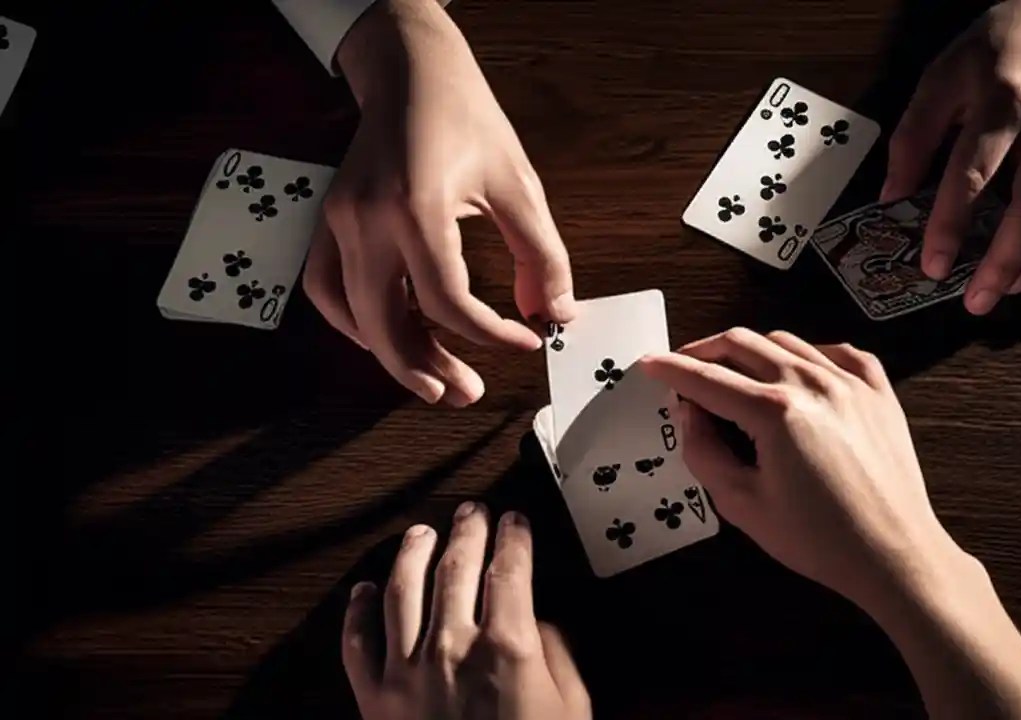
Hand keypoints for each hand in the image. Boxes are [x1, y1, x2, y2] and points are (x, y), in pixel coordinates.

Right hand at [305, 0, 574, 405]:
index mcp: (416, 207)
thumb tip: (556, 313)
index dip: (491, 335)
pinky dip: (354, 323)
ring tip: (433, 381)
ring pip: (353, 314)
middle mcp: (367, 220)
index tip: (529, 341)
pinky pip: (326, 289)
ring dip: (392, 355)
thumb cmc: (467, 118)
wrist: (411, 72)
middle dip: (429, 369)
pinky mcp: (329, 220)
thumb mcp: (518, 183)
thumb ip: (541, 254)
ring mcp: (339, 221)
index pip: (447, 301)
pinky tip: (387, 341)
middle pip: (387, 322)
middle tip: (467, 394)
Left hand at [342, 505, 590, 718]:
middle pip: (456, 568)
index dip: (514, 537)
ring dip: (413, 553)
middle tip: (472, 511)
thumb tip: (535, 620)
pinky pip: (357, 642)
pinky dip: (357, 611)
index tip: (516, 519)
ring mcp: (407, 671)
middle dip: (467, 531)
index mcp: (507, 648)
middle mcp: (452, 647)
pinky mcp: (373, 699)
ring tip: (422, 532)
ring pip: (402, 590)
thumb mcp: (571, 711)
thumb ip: (556, 657)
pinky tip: (365, 590)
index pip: (510, 570)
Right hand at [638, 329, 962, 610]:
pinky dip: (804, 354)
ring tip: (733, 374)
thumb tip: (689, 414)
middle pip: (742, 344)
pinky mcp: (878, 390)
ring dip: (749, 350)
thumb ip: (704, 453)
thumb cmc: (820, 540)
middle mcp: (812, 383)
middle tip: (684, 368)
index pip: (706, 378)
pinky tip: (794, 373)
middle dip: (704, 351)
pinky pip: (834, 351)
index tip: (650, 364)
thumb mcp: (743, 505)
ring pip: (785, 341)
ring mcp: (850, 381)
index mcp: (775, 411)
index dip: (671, 369)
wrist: (895, 554)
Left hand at [882, 0, 1020, 314]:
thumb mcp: (940, 77)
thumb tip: (892, 197)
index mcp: (1002, 100)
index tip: (932, 266)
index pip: (973, 174)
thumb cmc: (994, 48)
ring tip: (1014, 286)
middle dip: (1006, 258)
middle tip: (978, 299)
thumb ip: (914, 137)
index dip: (950, 225)